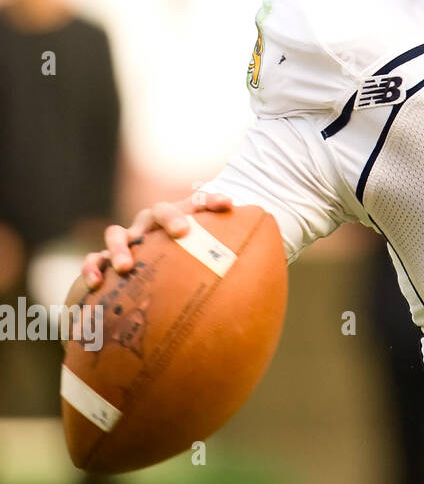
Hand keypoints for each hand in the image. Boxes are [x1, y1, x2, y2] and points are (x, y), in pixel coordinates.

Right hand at [76, 191, 233, 292]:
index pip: (198, 202)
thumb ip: (229, 259)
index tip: (229, 204)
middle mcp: (152, 224)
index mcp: (179, 218)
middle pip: (159, 211)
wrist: (157, 265)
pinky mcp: (107, 258)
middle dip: (171, 218)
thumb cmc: (189, 263)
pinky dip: (93, 267)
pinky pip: (95, 259)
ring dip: (121, 247)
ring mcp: (128, 239)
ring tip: (126, 267)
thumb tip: (270, 268)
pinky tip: (97, 283)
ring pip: (118, 233)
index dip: (212, 200)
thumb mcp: (208, 259)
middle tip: (182, 231)